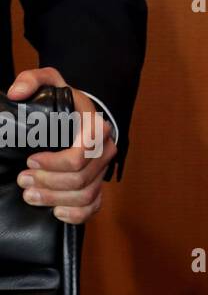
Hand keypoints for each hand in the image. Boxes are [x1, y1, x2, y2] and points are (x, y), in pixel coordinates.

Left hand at [7, 66, 116, 224]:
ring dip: (54, 199)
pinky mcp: (97, 184)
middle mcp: (105, 149)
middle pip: (81, 179)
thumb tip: (16, 93)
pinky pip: (93, 207)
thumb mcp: (50, 82)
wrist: (81, 115)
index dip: (53, 164)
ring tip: (29, 194)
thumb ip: (32, 80)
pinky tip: (56, 211)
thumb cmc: (64, 101)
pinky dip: (76, 214)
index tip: (30, 160)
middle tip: (23, 179)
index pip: (81, 155)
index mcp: (96, 127)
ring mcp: (102, 169)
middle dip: (47, 183)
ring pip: (85, 195)